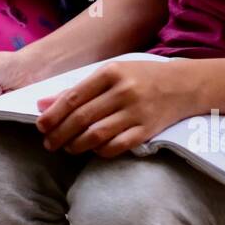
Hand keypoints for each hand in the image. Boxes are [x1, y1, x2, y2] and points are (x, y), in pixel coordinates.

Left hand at [35, 59, 208, 158]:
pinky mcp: (147, 131)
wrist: (184, 85)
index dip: (53, 115)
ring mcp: (136, 112)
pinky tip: (93, 150)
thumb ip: (76, 89)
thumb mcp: (109, 74)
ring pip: (97, 135)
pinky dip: (100, 151)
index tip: (40, 126)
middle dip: (60, 134)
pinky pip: (117, 146)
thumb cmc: (140, 77)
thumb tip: (42, 105)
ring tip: (67, 148)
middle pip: (82, 118)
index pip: (73, 97)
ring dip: (76, 145)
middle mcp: (123, 91)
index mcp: (110, 73)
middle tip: (49, 143)